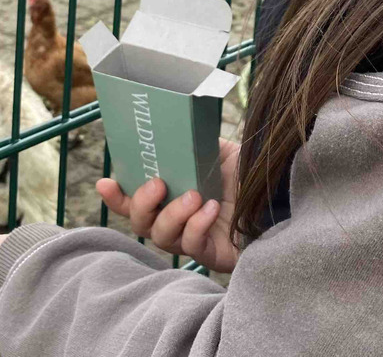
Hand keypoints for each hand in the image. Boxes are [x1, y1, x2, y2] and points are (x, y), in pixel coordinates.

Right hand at [97, 137, 239, 272]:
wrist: (278, 191)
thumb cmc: (245, 173)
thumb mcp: (215, 150)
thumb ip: (191, 144)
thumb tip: (170, 127)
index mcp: (172, 196)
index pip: (134, 202)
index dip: (115, 197)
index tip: (104, 182)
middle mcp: (177, 221)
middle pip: (141, 224)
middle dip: (142, 204)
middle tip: (158, 183)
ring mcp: (193, 240)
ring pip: (163, 238)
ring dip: (173, 214)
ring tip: (193, 195)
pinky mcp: (212, 254)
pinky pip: (193, 247)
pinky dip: (197, 227)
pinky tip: (210, 209)